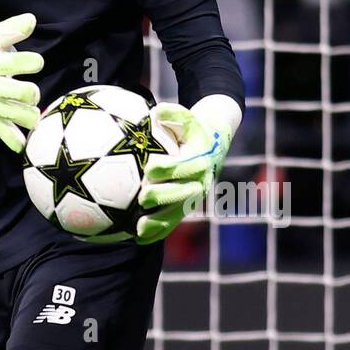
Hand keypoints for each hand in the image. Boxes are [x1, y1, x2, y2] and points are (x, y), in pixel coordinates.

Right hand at [0, 12, 43, 151]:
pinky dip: (8, 137)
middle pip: (7, 91)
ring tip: (36, 117)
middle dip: (25, 93)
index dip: (25, 62)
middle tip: (33, 93)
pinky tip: (21, 145)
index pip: (7, 62)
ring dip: (22, 116)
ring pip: (5, 112)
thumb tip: (31, 20)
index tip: (38, 63)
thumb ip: (11, 29)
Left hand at [135, 95, 240, 243]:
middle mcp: (200, 181)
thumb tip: (156, 111)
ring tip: (138, 228)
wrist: (212, 146)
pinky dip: (157, 232)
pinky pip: (172, 223)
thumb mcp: (187, 117)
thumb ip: (173, 113)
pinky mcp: (187, 208)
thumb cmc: (192, 129)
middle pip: (183, 194)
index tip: (150, 168)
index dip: (169, 169)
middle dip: (163, 197)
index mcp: (200, 160)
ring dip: (159, 222)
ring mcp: (194, 197)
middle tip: (143, 198)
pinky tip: (137, 238)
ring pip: (178, 213)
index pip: (185, 166)